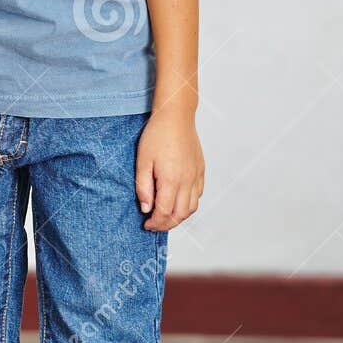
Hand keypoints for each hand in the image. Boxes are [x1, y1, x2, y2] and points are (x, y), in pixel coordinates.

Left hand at [135, 109, 203, 230]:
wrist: (176, 117)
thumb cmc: (156, 135)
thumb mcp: (142, 160)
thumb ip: (143, 187)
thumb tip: (146, 208)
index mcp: (171, 180)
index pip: (165, 212)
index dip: (155, 223)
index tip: (146, 225)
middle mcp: (187, 181)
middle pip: (180, 214)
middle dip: (167, 224)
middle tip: (154, 225)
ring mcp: (196, 176)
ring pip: (192, 207)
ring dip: (179, 217)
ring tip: (165, 217)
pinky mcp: (201, 171)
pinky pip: (198, 195)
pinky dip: (188, 205)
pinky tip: (178, 202)